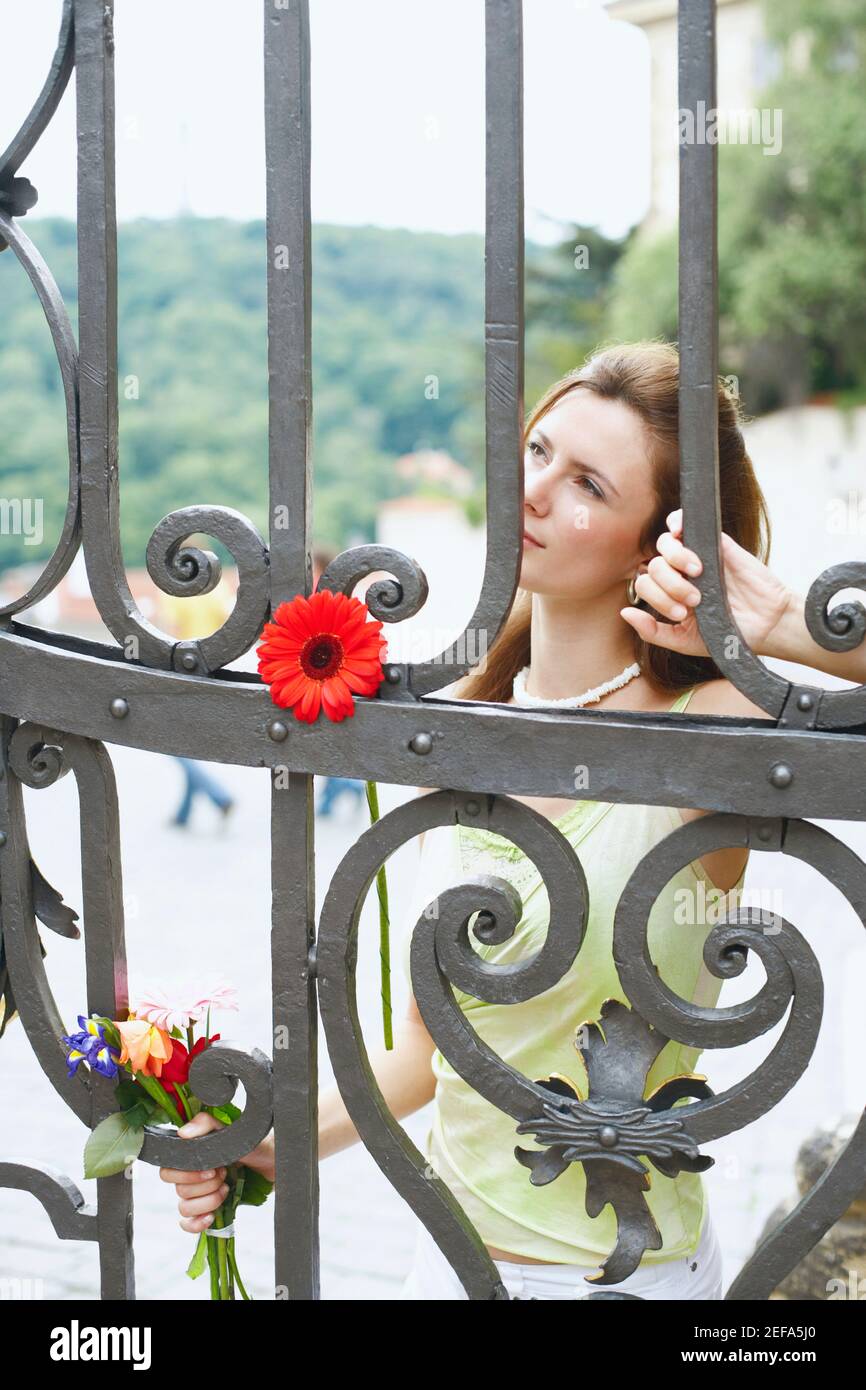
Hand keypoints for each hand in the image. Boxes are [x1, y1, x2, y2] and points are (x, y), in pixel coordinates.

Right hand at [158, 1110, 273, 1233]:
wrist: (273, 1162)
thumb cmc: (252, 1143)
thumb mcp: (231, 1129)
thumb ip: (206, 1124)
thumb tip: (182, 1133)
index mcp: (191, 1157)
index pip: (168, 1172)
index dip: (187, 1174)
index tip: (212, 1168)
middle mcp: (191, 1176)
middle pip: (178, 1191)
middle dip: (204, 1186)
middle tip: (224, 1174)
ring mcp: (199, 1195)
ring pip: (185, 1207)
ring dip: (208, 1201)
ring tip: (227, 1189)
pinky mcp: (208, 1210)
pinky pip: (188, 1224)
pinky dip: (197, 1223)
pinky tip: (212, 1216)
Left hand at [619, 508, 791, 659]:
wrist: (766, 625)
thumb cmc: (727, 635)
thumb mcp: (684, 641)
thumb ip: (653, 632)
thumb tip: (625, 613)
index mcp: (670, 595)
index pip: (645, 585)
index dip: (658, 598)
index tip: (683, 613)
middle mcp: (679, 575)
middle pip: (653, 566)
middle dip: (670, 585)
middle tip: (694, 600)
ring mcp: (696, 557)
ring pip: (664, 544)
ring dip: (675, 561)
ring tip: (697, 575)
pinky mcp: (715, 543)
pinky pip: (685, 522)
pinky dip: (676, 522)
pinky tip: (680, 533)